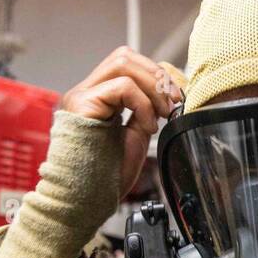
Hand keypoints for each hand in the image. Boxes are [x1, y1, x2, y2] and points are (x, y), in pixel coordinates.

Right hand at [62, 47, 182, 198]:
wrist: (88, 200)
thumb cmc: (107, 178)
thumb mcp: (135, 137)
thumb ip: (145, 113)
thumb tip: (168, 95)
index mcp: (98, 99)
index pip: (127, 65)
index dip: (155, 75)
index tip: (176, 98)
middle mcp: (87, 92)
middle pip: (124, 56)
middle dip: (156, 76)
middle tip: (174, 102)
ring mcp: (82, 96)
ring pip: (122, 63)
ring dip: (152, 87)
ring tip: (162, 113)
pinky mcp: (82, 104)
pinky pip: (122, 87)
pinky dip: (143, 105)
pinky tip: (146, 127)